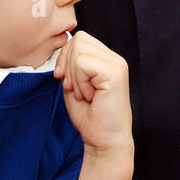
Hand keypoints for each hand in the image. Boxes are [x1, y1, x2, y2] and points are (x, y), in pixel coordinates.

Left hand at [54, 31, 133, 157]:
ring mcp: (117, 64)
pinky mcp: (115, 73)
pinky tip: (90, 96)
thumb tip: (62, 47)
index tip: (65, 81)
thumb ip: (69, 64)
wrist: (104, 140)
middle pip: (78, 39)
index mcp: (106, 59)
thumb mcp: (73, 84)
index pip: (79, 39)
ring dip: (74, 75)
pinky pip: (83, 64)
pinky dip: (80, 82)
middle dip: (68, 65)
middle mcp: (114, 58)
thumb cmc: (89, 116)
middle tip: (75, 89)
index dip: (65, 57)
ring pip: (79, 50)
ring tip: (84, 93)